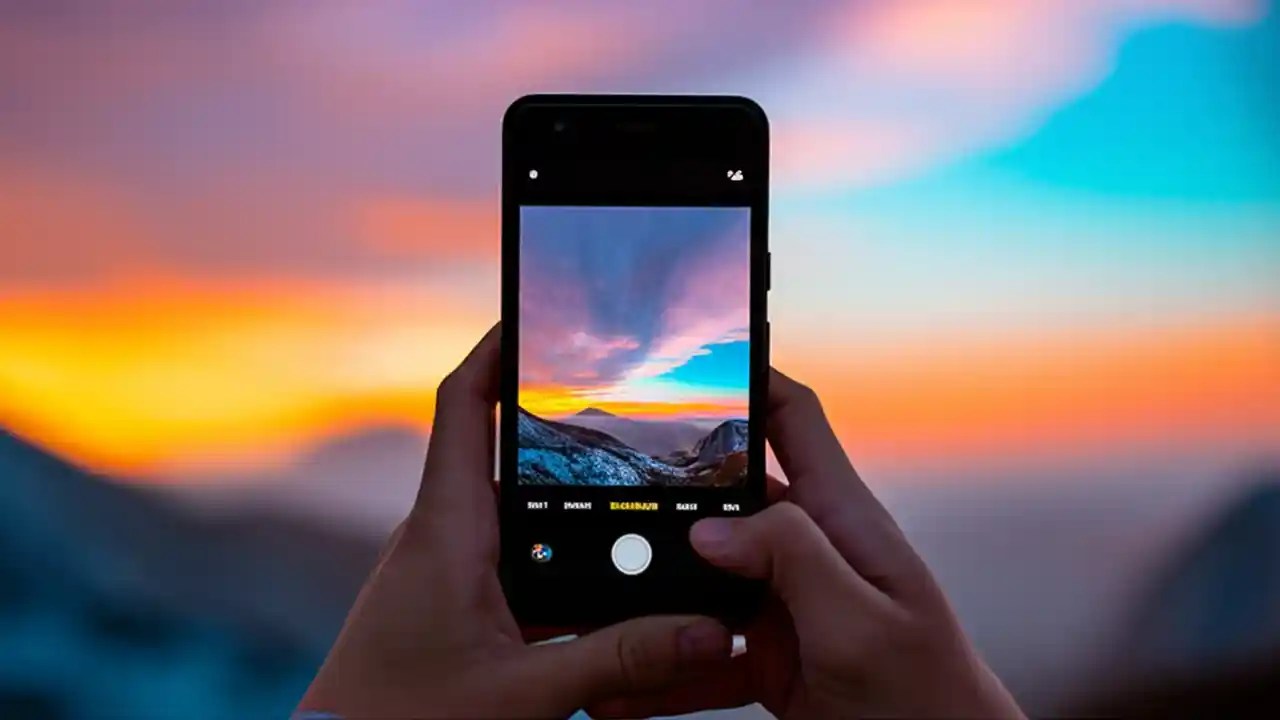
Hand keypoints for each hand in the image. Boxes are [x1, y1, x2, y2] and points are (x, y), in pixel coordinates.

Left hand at [296, 325, 734, 718]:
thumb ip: (621, 660)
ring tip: (627, 496)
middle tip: (623, 407)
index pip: (465, 405)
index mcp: (445, 529)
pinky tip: (597, 587)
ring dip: (563, 507)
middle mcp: (440, 537)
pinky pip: (508, 563)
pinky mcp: (447, 607)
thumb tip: (707, 629)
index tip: (539, 311)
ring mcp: (441, 572)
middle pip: (502, 453)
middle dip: (560, 430)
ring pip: (512, 515)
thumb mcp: (525, 694)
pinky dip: (554, 563)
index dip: (499, 347)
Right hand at [593, 370, 1023, 718]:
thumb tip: (712, 526)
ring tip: (605, 613)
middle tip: (608, 511)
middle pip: (727, 500)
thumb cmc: (930, 701)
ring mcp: (788, 605)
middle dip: (669, 504)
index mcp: (843, 523)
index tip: (694, 361)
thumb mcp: (860, 624)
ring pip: (704, 580)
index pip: (795, 423)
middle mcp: (811, 555)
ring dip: (657, 598)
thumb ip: (793, 560)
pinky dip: (668, 668)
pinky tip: (629, 689)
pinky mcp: (771, 655)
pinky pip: (704, 650)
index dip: (751, 379)